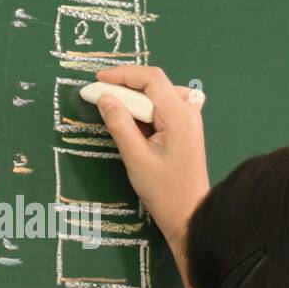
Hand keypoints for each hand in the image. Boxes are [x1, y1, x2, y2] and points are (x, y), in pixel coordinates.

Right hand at [94, 66, 209, 251]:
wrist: (188, 213)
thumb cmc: (164, 191)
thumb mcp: (136, 158)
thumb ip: (119, 125)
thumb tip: (105, 98)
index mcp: (180, 116)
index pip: (151, 79)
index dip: (123, 74)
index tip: (99, 80)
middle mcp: (188, 112)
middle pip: (154, 84)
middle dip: (124, 88)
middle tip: (98, 97)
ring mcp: (190, 119)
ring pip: (158, 94)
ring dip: (134, 98)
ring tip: (114, 110)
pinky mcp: (186, 127)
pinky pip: (163, 106)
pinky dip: (145, 108)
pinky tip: (134, 121)